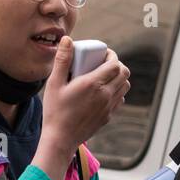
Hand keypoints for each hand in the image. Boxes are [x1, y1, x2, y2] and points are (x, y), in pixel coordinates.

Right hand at [35, 37, 129, 179]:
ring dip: (119, 78)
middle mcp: (105, 94)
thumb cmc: (54, 112)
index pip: (115, 63)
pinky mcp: (108, 116)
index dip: (112, 55)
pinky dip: (116, 92)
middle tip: (104, 64)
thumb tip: (68, 40)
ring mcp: (108, 107)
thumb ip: (62, 60)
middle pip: (124, 73)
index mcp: (93, 84)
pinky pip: (120, 99)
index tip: (103, 54)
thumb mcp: (54, 84)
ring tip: (105, 77)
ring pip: (125, 86)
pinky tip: (103, 93)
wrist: (60, 139)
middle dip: (117, 65)